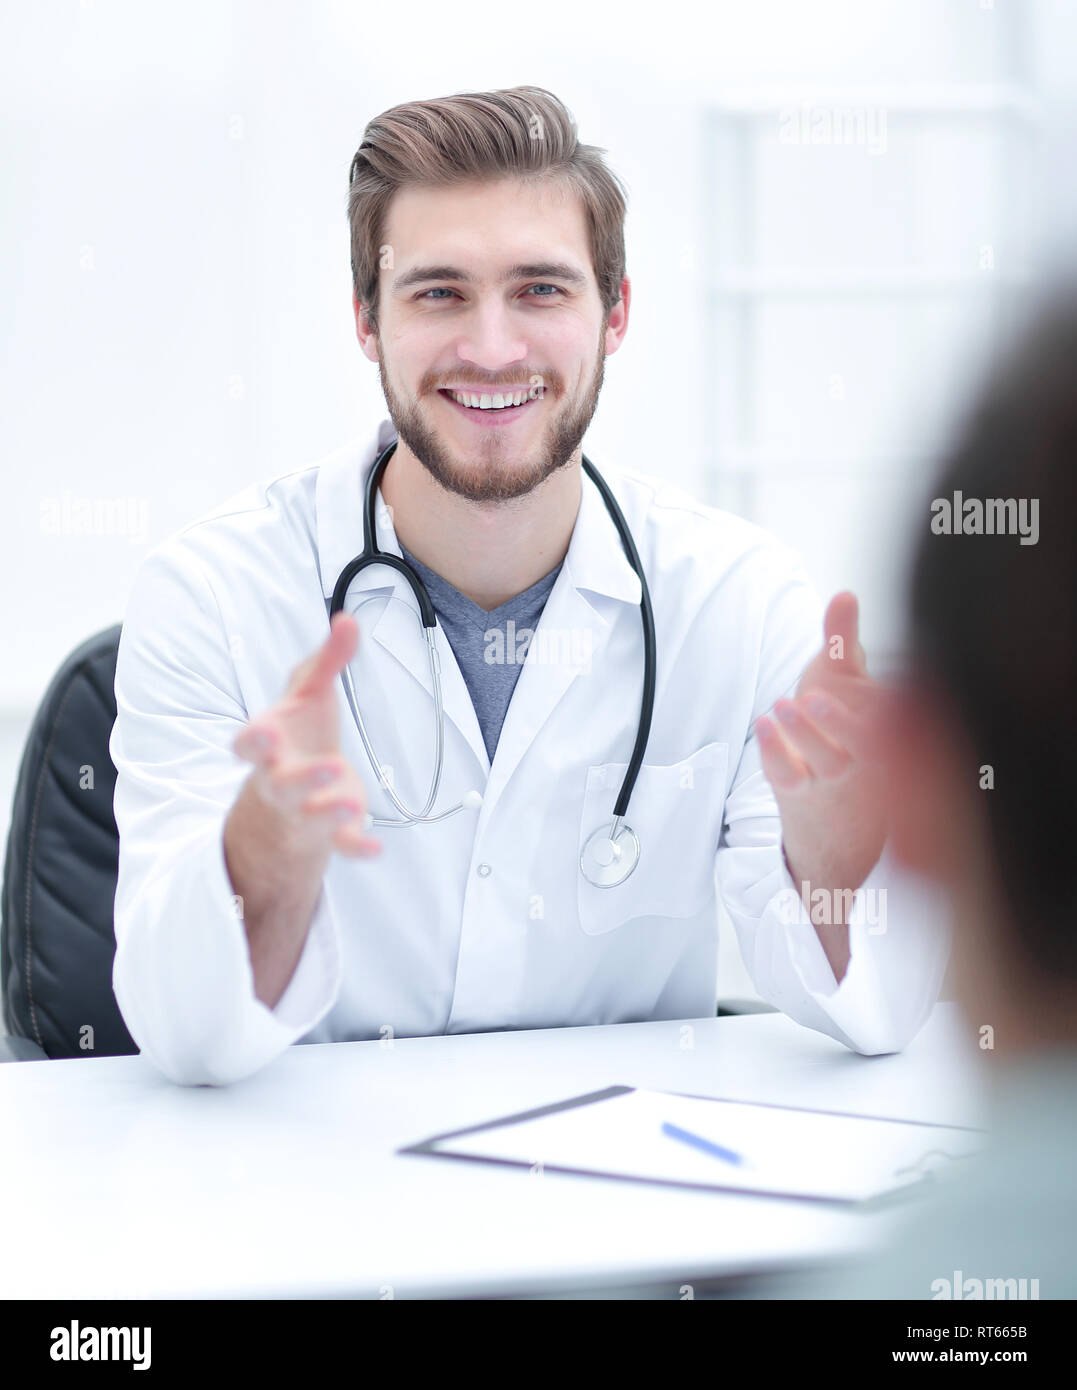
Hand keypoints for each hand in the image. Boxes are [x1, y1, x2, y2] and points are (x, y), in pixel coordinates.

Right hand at [232, 613, 380, 858]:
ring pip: (309, 817)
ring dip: (328, 812)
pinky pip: (341, 845)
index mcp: (269, 744)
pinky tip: (376, 848)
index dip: (253, 742)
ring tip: (352, 805)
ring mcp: (304, 808)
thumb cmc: (300, 729)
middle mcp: (280, 780)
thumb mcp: (311, 691)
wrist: (302, 783)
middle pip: (281, 785)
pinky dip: (356, 848)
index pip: (248, 746)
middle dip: (300, 778)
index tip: (263, 732)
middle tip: (330, 765)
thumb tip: (348, 619)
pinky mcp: (331, 831)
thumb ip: (328, 659)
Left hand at [754, 592, 885, 896]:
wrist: (836, 813)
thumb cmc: (843, 731)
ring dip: (806, 736)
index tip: (859, 671)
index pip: (894, 715)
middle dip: (843, 723)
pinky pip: (789, 776)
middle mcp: (868, 756)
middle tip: (816, 698)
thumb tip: (844, 593)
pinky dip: (776, 752)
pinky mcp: (801, 792)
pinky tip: (763, 725)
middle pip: (863, 746)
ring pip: (826, 763)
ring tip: (784, 705)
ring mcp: (834, 778)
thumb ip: (844, 641)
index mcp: (886, 727)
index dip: (883, 699)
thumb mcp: (848, 685)